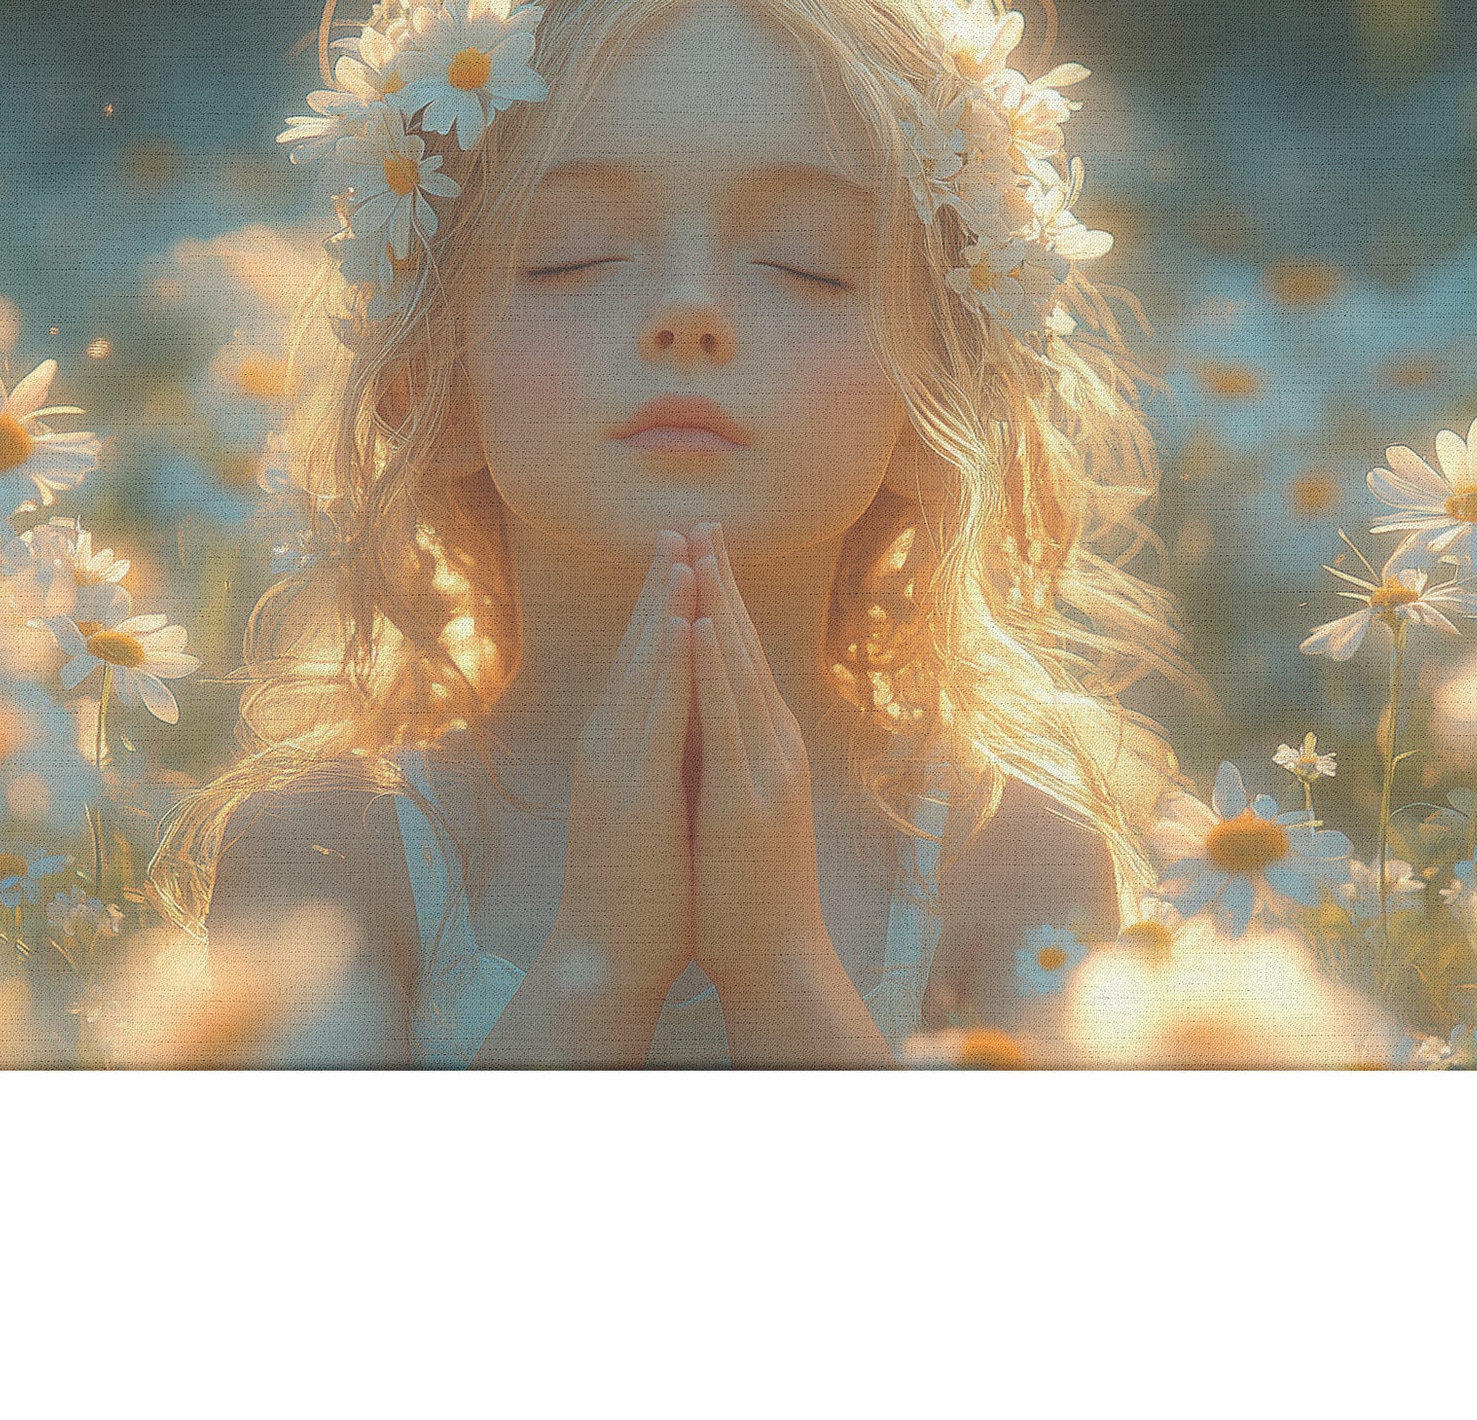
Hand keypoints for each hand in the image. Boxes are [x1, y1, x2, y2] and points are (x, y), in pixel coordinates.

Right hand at [554, 530, 696, 998]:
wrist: (607, 955)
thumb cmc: (637, 886)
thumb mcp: (653, 803)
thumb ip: (662, 756)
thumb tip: (687, 718)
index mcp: (620, 744)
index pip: (643, 660)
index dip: (663, 603)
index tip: (687, 551)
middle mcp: (610, 741)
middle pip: (638, 647)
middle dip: (662, 583)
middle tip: (682, 522)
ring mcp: (615, 762)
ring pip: (642, 666)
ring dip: (662, 604)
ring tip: (682, 549)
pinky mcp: (630, 788)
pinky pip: (653, 712)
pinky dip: (665, 662)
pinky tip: (678, 622)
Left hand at [686, 521, 831, 995]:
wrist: (774, 957)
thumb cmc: (749, 889)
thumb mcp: (736, 806)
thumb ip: (730, 757)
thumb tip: (708, 717)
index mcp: (765, 746)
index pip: (743, 658)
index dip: (723, 601)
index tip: (702, 548)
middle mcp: (773, 744)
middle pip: (746, 647)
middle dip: (723, 582)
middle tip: (705, 519)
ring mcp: (765, 767)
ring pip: (741, 667)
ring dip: (721, 603)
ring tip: (703, 547)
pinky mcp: (748, 795)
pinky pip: (730, 718)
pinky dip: (718, 668)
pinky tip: (707, 625)